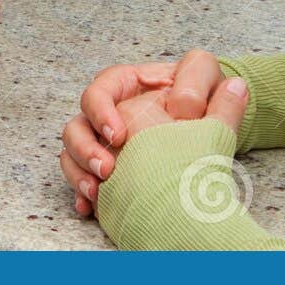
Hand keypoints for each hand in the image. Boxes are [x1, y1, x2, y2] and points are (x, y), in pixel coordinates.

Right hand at [59, 48, 223, 214]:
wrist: (212, 131)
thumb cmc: (204, 99)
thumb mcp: (206, 79)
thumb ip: (197, 80)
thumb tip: (184, 106)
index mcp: (128, 85)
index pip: (100, 90)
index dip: (100, 111)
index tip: (118, 136)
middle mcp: (110, 112)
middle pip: (78, 124)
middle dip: (84, 148)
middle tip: (106, 170)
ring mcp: (105, 142)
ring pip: (72, 152)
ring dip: (78, 172)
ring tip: (96, 192)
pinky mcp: (108, 169)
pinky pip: (82, 180)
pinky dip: (82, 194)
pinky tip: (91, 206)